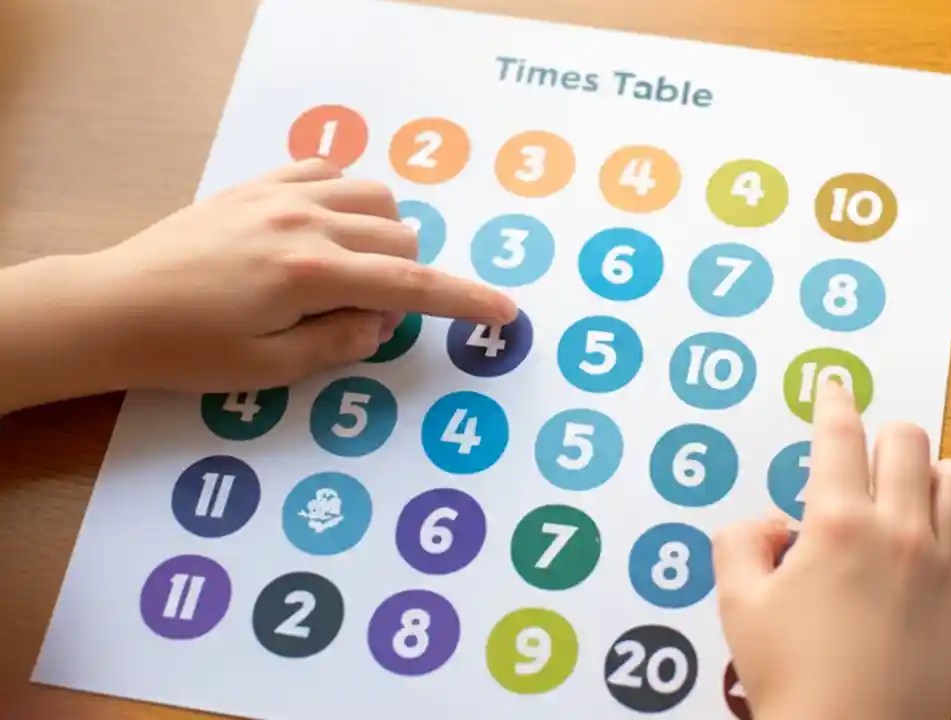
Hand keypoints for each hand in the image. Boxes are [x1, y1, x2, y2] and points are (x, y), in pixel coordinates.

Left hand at [84, 159, 514, 392]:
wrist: (114, 307)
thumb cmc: (187, 351)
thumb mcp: (270, 368)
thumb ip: (341, 342)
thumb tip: (382, 320)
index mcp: (311, 276)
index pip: (411, 287)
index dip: (466, 300)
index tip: (504, 311)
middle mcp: (305, 224)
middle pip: (400, 240)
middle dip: (404, 281)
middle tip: (359, 316)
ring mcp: (281, 195)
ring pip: (377, 198)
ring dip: (383, 236)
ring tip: (348, 271)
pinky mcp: (259, 184)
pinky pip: (331, 172)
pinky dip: (348, 199)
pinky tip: (326, 229)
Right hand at [713, 381, 950, 719]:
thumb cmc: (789, 675)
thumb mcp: (736, 604)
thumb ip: (740, 542)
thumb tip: (770, 522)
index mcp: (837, 524)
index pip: (839, 436)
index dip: (833, 401)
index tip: (833, 387)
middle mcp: (899, 532)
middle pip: (909, 440)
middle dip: (884, 437)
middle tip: (869, 459)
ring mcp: (947, 567)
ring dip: (938, 475)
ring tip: (917, 495)